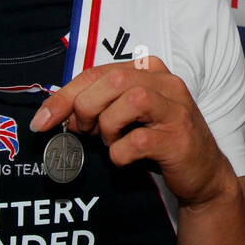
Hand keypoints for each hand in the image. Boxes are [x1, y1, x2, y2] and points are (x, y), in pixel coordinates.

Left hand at [30, 56, 232, 207]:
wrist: (203, 175)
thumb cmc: (159, 141)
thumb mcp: (126, 117)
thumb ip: (98, 106)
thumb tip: (57, 113)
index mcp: (150, 70)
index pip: (97, 72)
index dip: (65, 95)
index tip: (41, 120)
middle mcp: (167, 83)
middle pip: (112, 81)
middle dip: (86, 108)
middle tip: (84, 132)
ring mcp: (176, 109)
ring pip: (129, 102)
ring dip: (108, 128)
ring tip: (112, 142)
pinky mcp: (179, 138)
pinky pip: (136, 142)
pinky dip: (120, 154)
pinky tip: (126, 158)